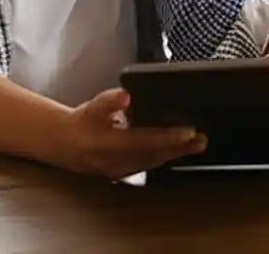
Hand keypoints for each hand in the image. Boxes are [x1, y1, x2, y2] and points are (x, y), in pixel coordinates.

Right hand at [57, 88, 206, 178]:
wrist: (67, 145)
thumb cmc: (83, 122)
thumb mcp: (92, 107)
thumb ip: (109, 101)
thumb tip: (125, 96)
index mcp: (106, 145)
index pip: (142, 141)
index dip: (166, 137)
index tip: (188, 132)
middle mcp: (115, 162)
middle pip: (153, 155)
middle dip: (179, 148)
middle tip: (201, 139)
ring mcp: (122, 171)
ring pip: (154, 162)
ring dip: (177, 153)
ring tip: (198, 143)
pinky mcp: (127, 172)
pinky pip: (150, 164)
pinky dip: (167, 156)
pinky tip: (182, 149)